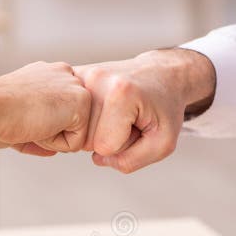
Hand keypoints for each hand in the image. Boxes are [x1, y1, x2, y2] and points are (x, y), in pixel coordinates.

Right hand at [0, 61, 90, 164]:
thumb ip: (40, 128)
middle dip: (48, 132)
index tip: (20, 115)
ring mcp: (75, 85)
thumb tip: (54, 151)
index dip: (41, 125)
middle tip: (23, 119)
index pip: (59, 112)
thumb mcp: (19, 116)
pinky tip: (37, 126)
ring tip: (30, 122)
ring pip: (74, 133)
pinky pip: (76, 143)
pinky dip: (54, 144)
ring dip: (51, 138)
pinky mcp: (81, 101)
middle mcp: (64, 73)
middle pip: (69, 122)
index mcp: (48, 73)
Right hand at [74, 48, 215, 172]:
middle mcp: (96, 79)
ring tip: (117, 113)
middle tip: (127, 119)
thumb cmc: (164, 107)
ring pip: (77, 130)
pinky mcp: (74, 76)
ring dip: (98, 128)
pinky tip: (103, 107)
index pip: (105, 146)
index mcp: (121, 93)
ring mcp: (82, 76)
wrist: (161, 74)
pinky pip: (71, 114)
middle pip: (87, 139)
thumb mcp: (163, 143)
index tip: (136, 125)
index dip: (124, 144)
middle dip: (109, 137)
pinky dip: (86, 118)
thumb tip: (98, 158)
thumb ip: (131, 161)